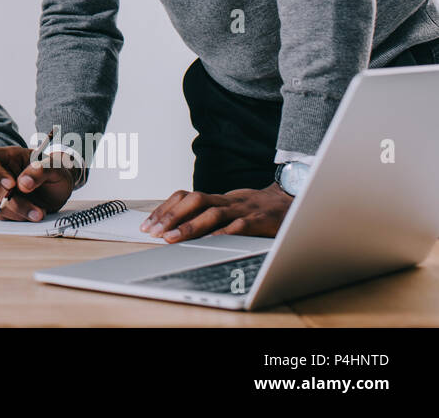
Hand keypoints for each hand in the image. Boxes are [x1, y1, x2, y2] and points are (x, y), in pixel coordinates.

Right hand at [0, 145, 77, 221]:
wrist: (59, 186)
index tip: (11, 184)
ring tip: (40, 214)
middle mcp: (1, 172)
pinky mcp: (4, 206)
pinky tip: (35, 214)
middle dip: (15, 201)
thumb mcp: (54, 166)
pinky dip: (20, 218)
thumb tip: (23, 184)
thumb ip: (41, 171)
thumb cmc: (54, 170)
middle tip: (37, 211)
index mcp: (9, 155)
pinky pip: (4, 215)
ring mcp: (0, 190)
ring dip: (19, 212)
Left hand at [140, 183, 292, 241]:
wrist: (292, 201)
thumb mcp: (230, 208)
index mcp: (218, 198)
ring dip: (189, 226)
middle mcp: (227, 201)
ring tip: (172, 238)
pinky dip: (223, 234)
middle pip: (194, 200)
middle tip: (154, 231)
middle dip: (171, 215)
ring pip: (212, 213)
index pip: (185, 197)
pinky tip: (209, 242)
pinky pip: (238, 227)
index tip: (148, 224)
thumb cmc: (256, 209)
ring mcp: (243, 210)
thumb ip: (209, 215)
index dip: (165, 208)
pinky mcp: (260, 221)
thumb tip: (176, 226)